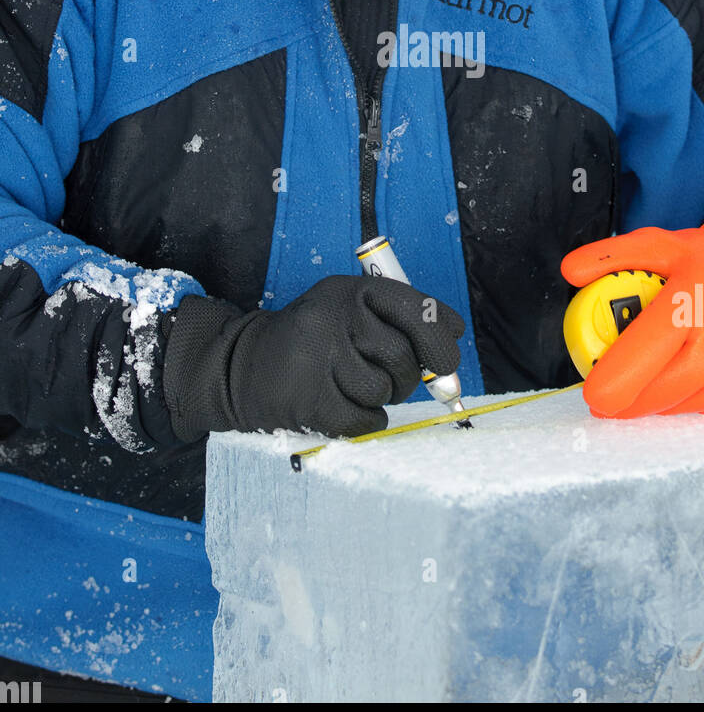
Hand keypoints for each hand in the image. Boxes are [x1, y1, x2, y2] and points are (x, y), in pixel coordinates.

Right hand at [162, 275, 463, 440]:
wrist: (243, 366)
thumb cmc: (315, 342)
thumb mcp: (351, 312)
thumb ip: (401, 325)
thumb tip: (451, 356)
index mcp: (351, 290)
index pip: (416, 309)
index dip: (440, 338)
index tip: (447, 359)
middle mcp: (333, 315)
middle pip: (403, 356)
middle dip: (407, 377)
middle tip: (390, 378)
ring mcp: (316, 356)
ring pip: (383, 391)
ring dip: (379, 398)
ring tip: (352, 386)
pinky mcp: (306, 398)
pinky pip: (364, 420)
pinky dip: (364, 421)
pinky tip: (341, 406)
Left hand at [560, 196, 703, 416]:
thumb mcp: (667, 245)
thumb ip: (614, 257)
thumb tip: (570, 271)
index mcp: (688, 307)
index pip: (632, 368)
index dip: (605, 387)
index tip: (594, 391)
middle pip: (652, 399)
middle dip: (630, 396)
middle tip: (622, 383)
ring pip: (682, 410)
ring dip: (667, 397)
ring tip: (675, 362)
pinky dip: (703, 398)